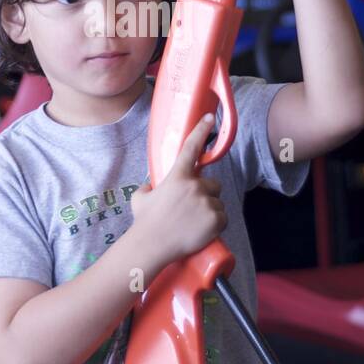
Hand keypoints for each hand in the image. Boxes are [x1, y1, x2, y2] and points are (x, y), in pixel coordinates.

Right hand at [131, 115, 226, 265]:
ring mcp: (207, 202)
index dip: (200, 130)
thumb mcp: (140, 198)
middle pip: (212, 185)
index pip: (191, 148)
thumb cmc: (145, 222)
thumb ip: (148, 188)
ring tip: (192, 224)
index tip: (209, 118)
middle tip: (190, 210)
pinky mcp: (216, 219)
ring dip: (209, 211)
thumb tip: (151, 188)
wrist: (152, 246)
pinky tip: (200, 231)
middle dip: (205, 194)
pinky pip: (223, 218)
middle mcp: (195, 186)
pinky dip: (215, 225)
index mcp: (178, 176)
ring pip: (217, 202)